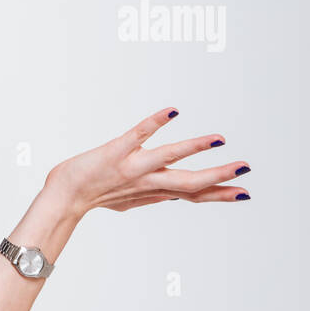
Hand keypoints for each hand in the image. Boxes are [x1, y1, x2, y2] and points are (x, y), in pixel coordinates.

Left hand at [46, 107, 251, 214]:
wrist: (64, 196)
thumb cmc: (96, 194)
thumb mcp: (131, 199)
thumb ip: (155, 195)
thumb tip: (173, 196)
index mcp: (154, 190)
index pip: (193, 194)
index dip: (219, 194)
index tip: (245, 193)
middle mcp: (146, 180)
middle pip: (188, 182)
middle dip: (218, 176)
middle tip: (245, 168)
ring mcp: (132, 166)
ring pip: (168, 157)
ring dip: (194, 147)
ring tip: (219, 139)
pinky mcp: (115, 152)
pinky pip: (138, 135)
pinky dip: (155, 122)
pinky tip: (173, 111)